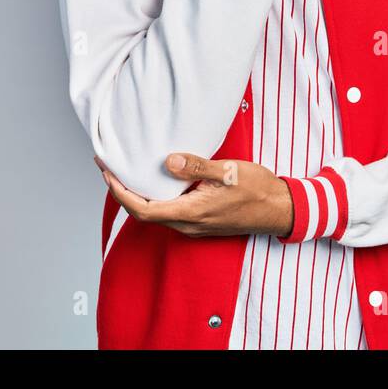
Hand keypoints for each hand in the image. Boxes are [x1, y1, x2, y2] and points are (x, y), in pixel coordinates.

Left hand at [95, 154, 293, 238]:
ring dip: (137, 195)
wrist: (281, 209)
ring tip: (126, 171)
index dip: (120, 193)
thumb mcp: (230, 172)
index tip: (107, 172)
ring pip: (156, 213)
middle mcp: (189, 225)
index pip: (143, 209)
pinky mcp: (200, 221)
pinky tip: (155, 180)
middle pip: (144, 213)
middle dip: (122, 191)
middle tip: (108, 167)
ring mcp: (195, 226)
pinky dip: (154, 197)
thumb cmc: (258, 190)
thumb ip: (198, 167)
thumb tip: (169, 162)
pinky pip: (168, 212)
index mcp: (191, 214)